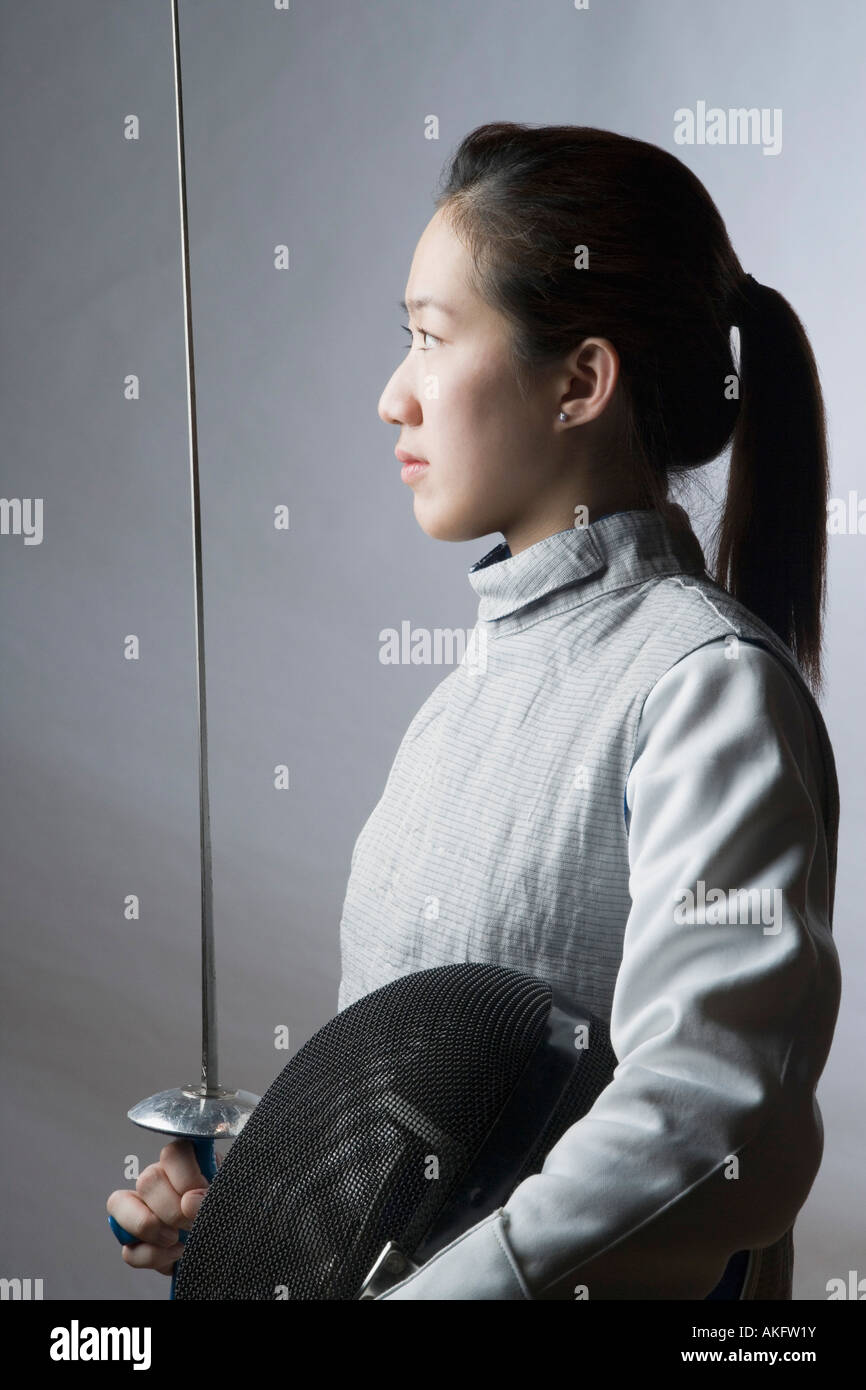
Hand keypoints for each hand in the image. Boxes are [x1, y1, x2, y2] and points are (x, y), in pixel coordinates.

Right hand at [105, 1139, 216, 1273]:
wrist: (221, 1250)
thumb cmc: (223, 1217)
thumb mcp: (225, 1203)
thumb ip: (211, 1197)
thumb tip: (188, 1202)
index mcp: (185, 1164)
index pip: (173, 1152)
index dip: (185, 1177)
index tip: (198, 1197)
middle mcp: (159, 1179)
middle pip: (147, 1179)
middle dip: (172, 1211)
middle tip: (191, 1224)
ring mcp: (139, 1207)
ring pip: (120, 1203)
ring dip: (153, 1229)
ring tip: (177, 1240)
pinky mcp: (130, 1240)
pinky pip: (127, 1247)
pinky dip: (152, 1256)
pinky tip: (173, 1255)